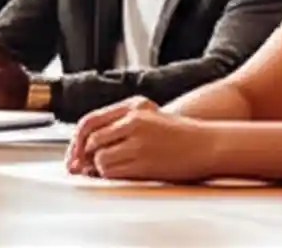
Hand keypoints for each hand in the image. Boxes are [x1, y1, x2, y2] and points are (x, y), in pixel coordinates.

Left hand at [68, 97, 215, 181]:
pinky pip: (114, 171)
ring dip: (99, 167)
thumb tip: (90, 148)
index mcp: (133, 106)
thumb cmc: (179, 134)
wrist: (208, 144)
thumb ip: (121, 126)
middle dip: (84, 156)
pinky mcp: (145, 161)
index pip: (90, 121)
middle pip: (91, 140)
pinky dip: (110, 175)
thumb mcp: (149, 118)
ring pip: (100, 158)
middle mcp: (134, 120)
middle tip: (82, 167)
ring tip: (108, 169)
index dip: (77, 140)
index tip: (74, 153)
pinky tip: (119, 174)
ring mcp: (139, 140)